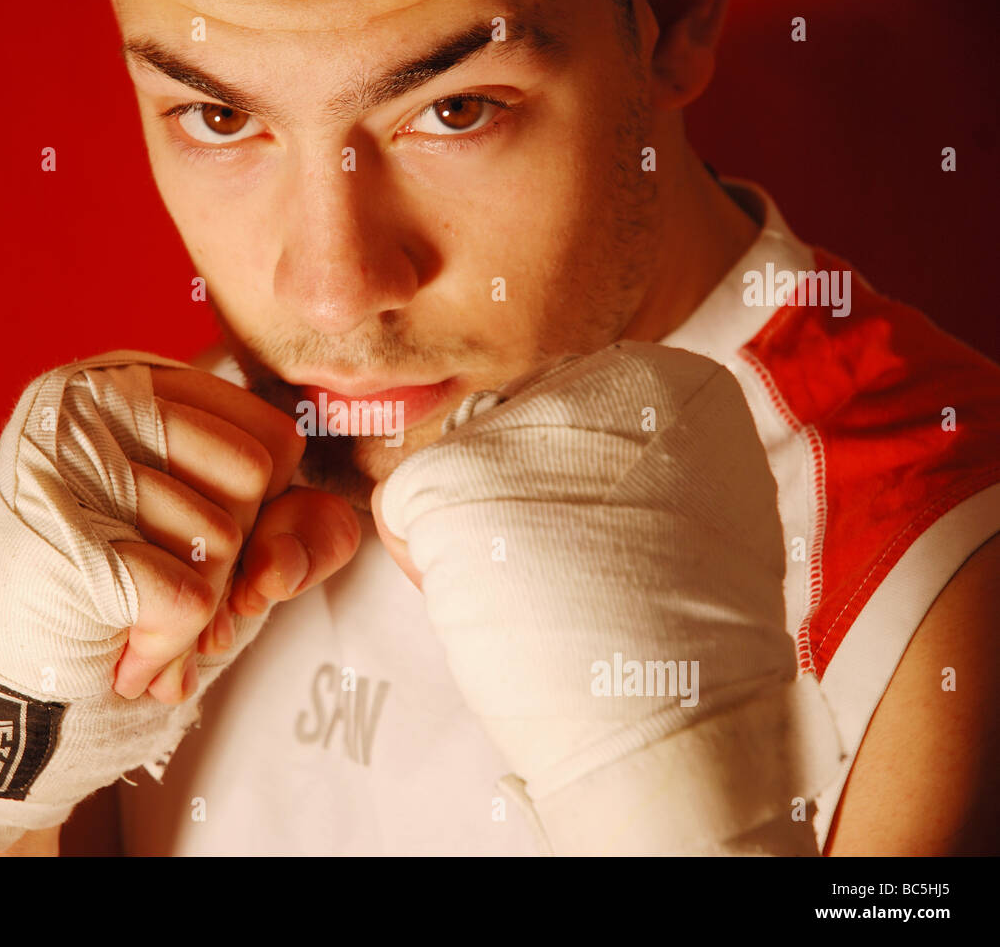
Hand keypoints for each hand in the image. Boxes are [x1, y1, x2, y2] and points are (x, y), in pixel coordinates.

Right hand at [0, 350, 359, 850]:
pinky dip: (172, 647)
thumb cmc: (122, 616)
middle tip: (162, 590)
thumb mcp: (226, 560)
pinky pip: (192, 596)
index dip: (260, 515)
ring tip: (131, 624)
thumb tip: (306, 536)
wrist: (3, 707)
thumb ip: (297, 531)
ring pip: (224, 536)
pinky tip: (120, 654)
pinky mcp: (64, 528)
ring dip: (196, 613)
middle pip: (254, 474)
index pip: (271, 436)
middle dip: (230, 560)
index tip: (197, 551)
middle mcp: (90, 396)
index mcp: (131, 381)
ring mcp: (68, 456)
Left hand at [372, 341, 840, 853]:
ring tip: (538, 599)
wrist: (676, 720)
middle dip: (512, 509)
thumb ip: (629, 462)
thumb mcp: (693, 515)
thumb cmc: (681, 645)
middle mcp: (600, 373)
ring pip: (451, 469)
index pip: (566, 411)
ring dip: (469, 540)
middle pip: (504, 432)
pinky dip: (424, 567)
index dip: (563, 494)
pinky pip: (400, 508)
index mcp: (668, 379)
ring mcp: (525, 420)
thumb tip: (559, 460)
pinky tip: (491, 608)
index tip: (601, 549)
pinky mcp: (453, 474)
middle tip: (566, 580)